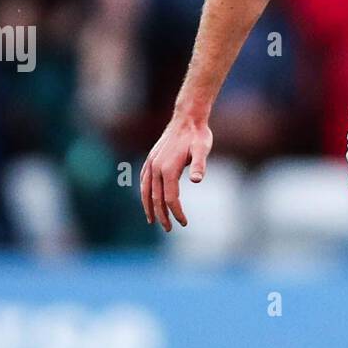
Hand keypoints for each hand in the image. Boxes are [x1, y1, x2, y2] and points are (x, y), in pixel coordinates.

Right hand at [140, 116, 212, 231]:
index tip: (184, 223)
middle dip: (162, 215)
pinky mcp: (151, 159)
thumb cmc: (198, 136)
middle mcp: (156, 167)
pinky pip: (144, 180)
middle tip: (168, 229)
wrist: (187, 118)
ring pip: (146, 190)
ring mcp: (151, 162)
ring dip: (149, 207)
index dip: (176, 212)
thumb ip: (200, 164)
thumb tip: (197, 180)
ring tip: (153, 220)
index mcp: (168, 168)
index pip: (170, 198)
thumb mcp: (203, 149)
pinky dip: (144, 192)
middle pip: (156, 198)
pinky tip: (148, 199)